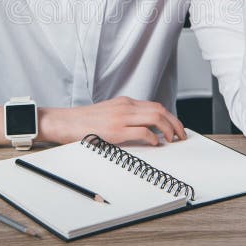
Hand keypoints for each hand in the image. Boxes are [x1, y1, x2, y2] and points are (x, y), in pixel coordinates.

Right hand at [47, 96, 186, 145]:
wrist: (64, 122)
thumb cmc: (83, 121)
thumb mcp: (108, 113)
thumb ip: (125, 117)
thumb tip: (143, 129)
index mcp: (125, 102)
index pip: (155, 106)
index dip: (170, 116)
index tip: (176, 127)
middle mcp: (126, 106)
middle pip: (160, 110)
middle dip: (175, 123)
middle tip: (181, 135)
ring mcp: (121, 117)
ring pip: (156, 118)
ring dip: (169, 129)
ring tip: (172, 140)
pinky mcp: (116, 130)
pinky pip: (143, 132)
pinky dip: (153, 137)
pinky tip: (155, 143)